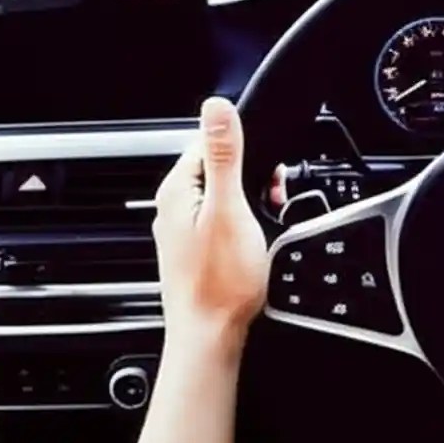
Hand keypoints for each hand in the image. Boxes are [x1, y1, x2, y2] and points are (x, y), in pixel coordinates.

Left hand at [153, 98, 268, 357]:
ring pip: (224, 195)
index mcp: (177, 189)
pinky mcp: (196, 249)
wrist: (212, 335)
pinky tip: (253, 243)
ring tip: (262, 226)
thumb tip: (216, 107)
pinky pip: (223, 219)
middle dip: (252, 179)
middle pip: (220, 168)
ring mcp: (183, 229)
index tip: (266, 176)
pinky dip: (244, 224)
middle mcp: (174, 206)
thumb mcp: (230, 207)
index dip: (247, 152)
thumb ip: (224, 155)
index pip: (211, 142)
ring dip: (250, 203)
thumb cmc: (221, 281)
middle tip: (269, 203)